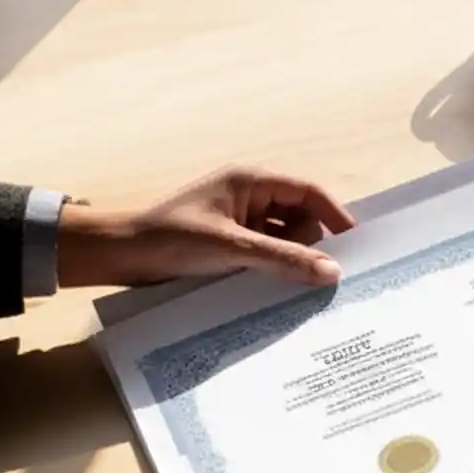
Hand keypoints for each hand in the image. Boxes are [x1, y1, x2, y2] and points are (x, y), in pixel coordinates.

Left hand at [57, 167, 355, 287]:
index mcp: (252, 181)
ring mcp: (240, 222)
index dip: (336, 216)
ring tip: (295, 288)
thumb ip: (284, 258)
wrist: (118, 256)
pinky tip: (278, 291)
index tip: (355, 247)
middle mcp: (250, 197)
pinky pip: (267, 254)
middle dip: (310, 245)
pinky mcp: (231, 245)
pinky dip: (274, 270)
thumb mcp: (233, 248)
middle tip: (318, 277)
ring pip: (285, 240)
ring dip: (290, 261)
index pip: (309, 192)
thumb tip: (333, 272)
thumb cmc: (171, 239)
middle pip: (301, 218)